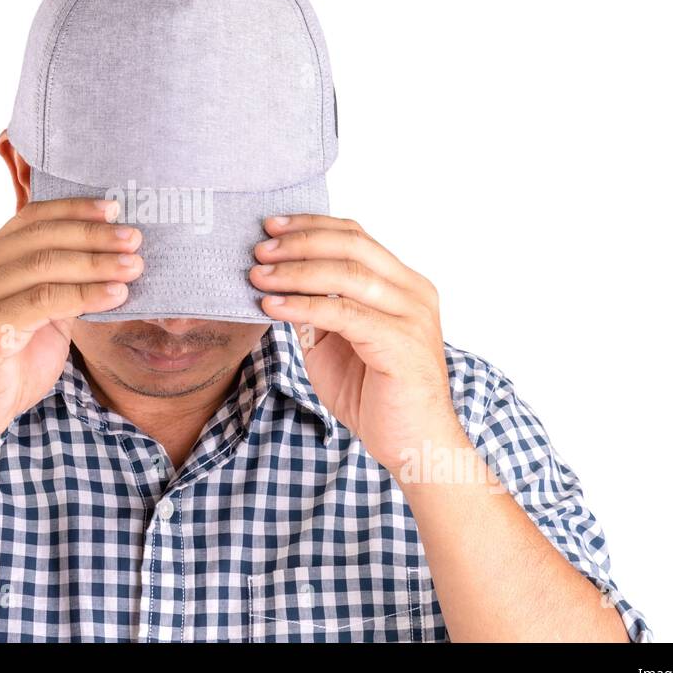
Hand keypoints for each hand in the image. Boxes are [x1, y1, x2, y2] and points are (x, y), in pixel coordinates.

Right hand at [0, 198, 142, 450]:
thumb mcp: (30, 322)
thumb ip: (53, 293)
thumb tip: (103, 268)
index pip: (27, 221)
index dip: (71, 210)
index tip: (111, 209)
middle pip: (40, 238)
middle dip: (92, 234)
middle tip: (133, 238)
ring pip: (45, 265)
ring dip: (96, 263)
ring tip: (134, 265)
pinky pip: (46, 301)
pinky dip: (86, 294)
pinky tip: (116, 295)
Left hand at [248, 214, 462, 471]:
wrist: (413, 447)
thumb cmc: (376, 396)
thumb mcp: (336, 343)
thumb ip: (316, 311)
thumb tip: (275, 283)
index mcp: (403, 284)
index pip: (356, 236)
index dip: (311, 226)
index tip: (271, 226)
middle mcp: (413, 292)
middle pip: (352, 245)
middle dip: (300, 242)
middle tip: (259, 249)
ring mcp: (411, 316)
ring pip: (347, 274)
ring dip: (295, 272)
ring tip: (258, 277)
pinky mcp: (401, 344)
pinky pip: (344, 314)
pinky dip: (303, 306)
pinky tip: (273, 307)